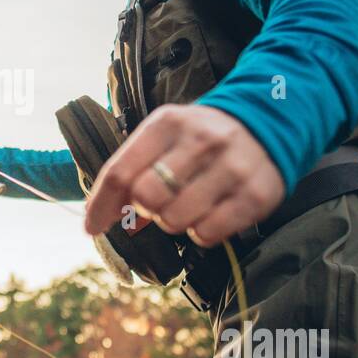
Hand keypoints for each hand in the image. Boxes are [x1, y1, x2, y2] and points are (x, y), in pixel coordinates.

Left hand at [82, 104, 284, 246]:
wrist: (265, 123)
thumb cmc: (200, 137)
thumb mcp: (163, 137)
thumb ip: (131, 170)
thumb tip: (99, 218)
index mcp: (168, 123)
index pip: (121, 171)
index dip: (101, 205)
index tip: (92, 226)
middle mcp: (202, 142)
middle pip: (147, 198)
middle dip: (145, 209)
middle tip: (158, 203)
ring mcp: (232, 168)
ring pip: (175, 220)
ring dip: (173, 222)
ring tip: (186, 205)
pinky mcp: (256, 195)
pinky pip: (208, 234)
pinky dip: (200, 233)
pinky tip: (208, 213)